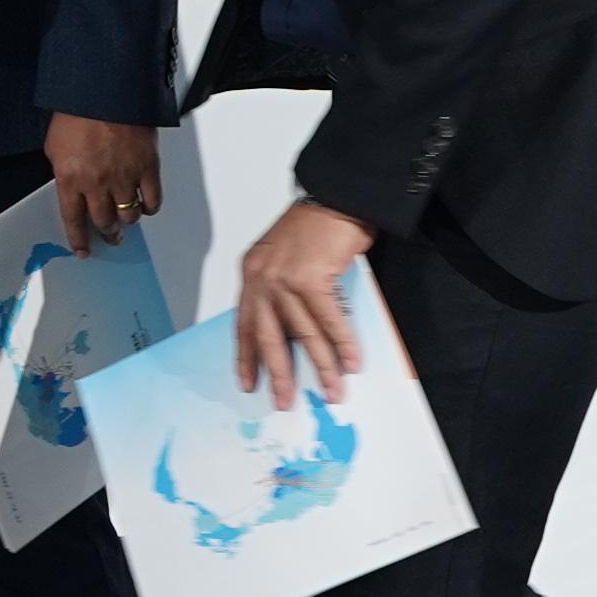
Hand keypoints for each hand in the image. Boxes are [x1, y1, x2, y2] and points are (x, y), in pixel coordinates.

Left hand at [46, 115, 160, 250]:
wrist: (105, 88)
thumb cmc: (78, 110)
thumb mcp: (55, 145)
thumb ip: (63, 171)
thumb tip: (69, 187)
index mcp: (70, 179)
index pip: (74, 220)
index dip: (79, 239)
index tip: (83, 250)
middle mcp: (97, 183)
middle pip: (104, 222)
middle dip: (106, 233)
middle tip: (109, 236)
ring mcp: (124, 177)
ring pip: (129, 215)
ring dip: (127, 222)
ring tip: (126, 222)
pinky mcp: (147, 167)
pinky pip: (153, 199)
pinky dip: (150, 207)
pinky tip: (146, 207)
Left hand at [231, 196, 374, 409]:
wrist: (337, 195)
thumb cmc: (315, 226)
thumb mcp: (285, 258)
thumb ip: (281, 290)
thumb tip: (294, 332)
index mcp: (252, 273)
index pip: (245, 323)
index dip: (246, 356)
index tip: (247, 382)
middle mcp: (262, 277)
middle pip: (268, 336)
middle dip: (278, 373)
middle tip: (284, 401)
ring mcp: (285, 278)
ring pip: (303, 333)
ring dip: (321, 365)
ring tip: (331, 391)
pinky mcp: (311, 278)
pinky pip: (329, 320)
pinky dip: (342, 344)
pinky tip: (351, 363)